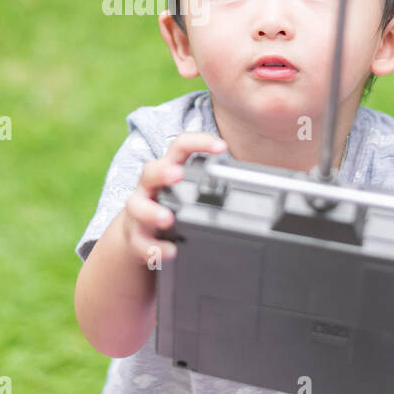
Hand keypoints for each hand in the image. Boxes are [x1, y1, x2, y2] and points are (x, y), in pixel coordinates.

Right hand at [123, 132, 227, 267]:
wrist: (140, 236)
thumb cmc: (172, 207)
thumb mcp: (188, 190)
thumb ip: (213, 184)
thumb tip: (258, 184)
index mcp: (168, 170)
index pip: (180, 147)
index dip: (198, 142)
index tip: (221, 147)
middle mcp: (150, 187)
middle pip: (150, 171)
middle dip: (164, 171)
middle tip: (177, 175)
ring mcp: (139, 212)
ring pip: (136, 206)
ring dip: (152, 211)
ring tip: (167, 219)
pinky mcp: (135, 237)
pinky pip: (140, 242)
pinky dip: (154, 248)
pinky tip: (170, 251)